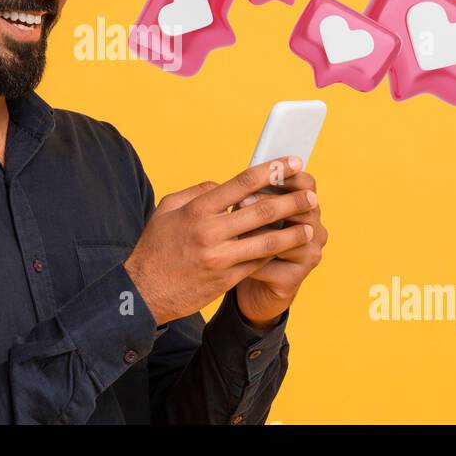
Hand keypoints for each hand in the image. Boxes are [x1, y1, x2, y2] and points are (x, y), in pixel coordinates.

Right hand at [123, 156, 316, 325]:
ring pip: (266, 242)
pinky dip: (275, 255)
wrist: (143, 293)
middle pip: (261, 212)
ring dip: (293, 233)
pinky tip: (289, 249)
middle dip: (291, 201)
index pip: (241, 183)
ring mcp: (220, 258)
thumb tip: (222, 184)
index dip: (270, 170)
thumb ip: (196, 192)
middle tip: (311, 194)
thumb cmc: (155, 247)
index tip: (291, 162)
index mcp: (197, 210)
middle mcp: (210, 232)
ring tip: (310, 226)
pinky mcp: (226, 280)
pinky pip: (257, 264)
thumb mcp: (167, 210)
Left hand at [231, 169, 326, 327]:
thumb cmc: (250, 241)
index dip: (287, 176)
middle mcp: (315, 230)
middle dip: (269, 203)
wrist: (252, 283)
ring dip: (260, 234)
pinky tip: (233, 260)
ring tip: (235, 232)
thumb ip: (251, 198)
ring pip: (290, 239)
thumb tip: (235, 183)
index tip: (262, 171)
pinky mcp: (294, 280)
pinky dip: (252, 262)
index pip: (307, 184)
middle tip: (241, 201)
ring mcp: (309, 256)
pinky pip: (273, 267)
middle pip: (302, 208)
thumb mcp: (251, 216)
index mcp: (307, 208)